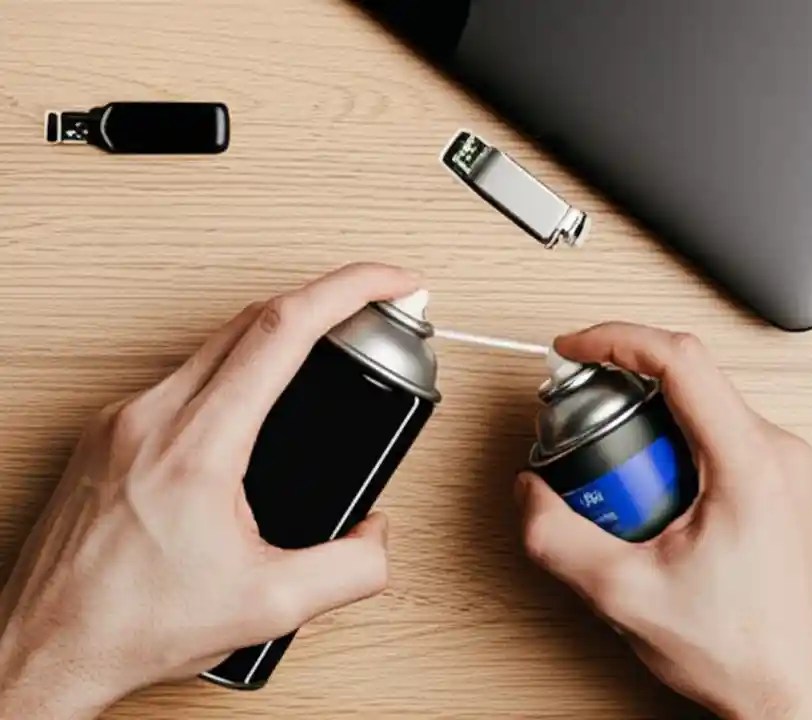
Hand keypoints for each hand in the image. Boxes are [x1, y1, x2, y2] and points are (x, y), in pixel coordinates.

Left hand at [0, 263, 419, 719]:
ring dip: (276, 333)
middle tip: (371, 308)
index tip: (392, 283)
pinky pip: (181, 376)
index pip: (284, 329)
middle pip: (252, 317)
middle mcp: (151, 417)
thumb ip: (352, 568)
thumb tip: (379, 535)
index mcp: (196, 445)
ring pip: (214, 343)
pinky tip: (253, 398)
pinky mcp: (104, 435)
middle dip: (325, 298)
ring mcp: (121, 421)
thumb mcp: (271, 607)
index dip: (350, 290)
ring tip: (322, 345)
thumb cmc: (131, 626)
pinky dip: (233, 369)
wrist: (46, 649)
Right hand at [516, 324, 811, 719]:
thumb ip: (558, 538)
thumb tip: (530, 493)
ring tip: (614, 481)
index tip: (574, 348)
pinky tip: (651, 504)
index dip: (615, 339)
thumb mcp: (625, 596)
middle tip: (580, 430)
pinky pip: (719, 440)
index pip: (680, 358)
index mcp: (750, 462)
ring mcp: (785, 469)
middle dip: (622, 392)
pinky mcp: (782, 488)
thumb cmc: (743, 652)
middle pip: (688, 378)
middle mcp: (777, 452)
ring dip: (648, 428)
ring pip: (702, 409)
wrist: (798, 695)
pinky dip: (673, 452)